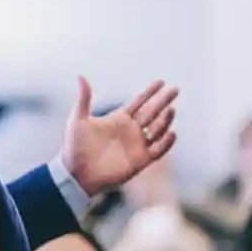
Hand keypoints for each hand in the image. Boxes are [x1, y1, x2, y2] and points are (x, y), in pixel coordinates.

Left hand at [60, 77, 178, 196]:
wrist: (76, 174)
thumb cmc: (75, 147)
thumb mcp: (78, 119)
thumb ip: (84, 98)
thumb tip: (81, 76)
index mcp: (119, 119)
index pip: (139, 102)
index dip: (150, 92)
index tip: (161, 82)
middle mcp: (131, 130)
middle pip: (152, 112)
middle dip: (163, 101)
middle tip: (175, 89)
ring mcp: (136, 145)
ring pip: (157, 129)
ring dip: (165, 120)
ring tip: (170, 109)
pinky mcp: (140, 161)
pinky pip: (158, 150)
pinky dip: (166, 143)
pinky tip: (171, 133)